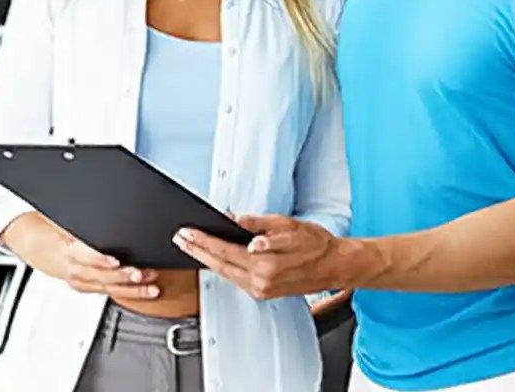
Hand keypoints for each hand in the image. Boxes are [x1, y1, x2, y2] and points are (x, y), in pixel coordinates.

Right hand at [0, 212, 159, 300]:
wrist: (26, 240)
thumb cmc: (44, 225)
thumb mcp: (58, 216)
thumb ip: (79, 219)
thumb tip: (101, 203)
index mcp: (65, 247)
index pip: (83, 255)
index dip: (99, 259)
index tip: (115, 261)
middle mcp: (72, 267)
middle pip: (99, 275)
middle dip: (122, 277)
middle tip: (142, 274)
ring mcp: (78, 279)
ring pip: (106, 287)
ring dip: (130, 288)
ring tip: (151, 286)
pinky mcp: (83, 285)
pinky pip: (106, 291)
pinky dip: (125, 292)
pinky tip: (143, 291)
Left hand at [173, 214, 341, 299]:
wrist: (334, 266)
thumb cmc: (315, 244)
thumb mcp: (287, 225)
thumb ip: (257, 224)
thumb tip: (233, 220)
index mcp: (265, 262)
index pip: (224, 250)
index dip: (202, 241)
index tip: (187, 233)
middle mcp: (260, 280)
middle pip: (219, 265)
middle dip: (197, 251)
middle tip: (180, 238)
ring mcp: (261, 289)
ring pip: (225, 274)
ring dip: (206, 260)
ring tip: (190, 247)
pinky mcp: (264, 293)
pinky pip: (235, 279)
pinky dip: (222, 268)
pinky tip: (213, 259)